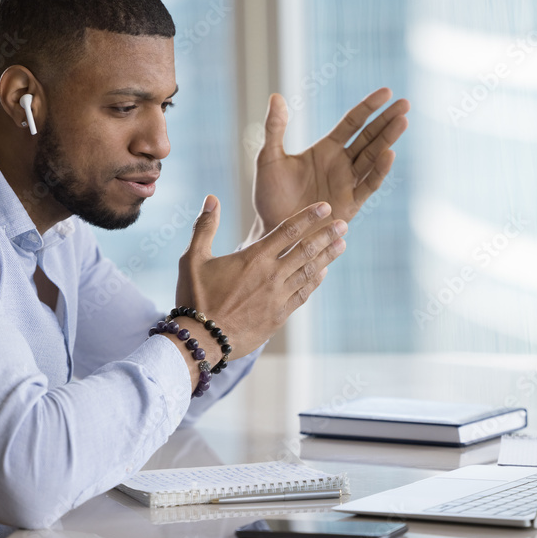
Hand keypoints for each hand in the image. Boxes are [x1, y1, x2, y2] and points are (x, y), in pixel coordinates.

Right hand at [176, 195, 346, 358]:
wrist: (202, 339)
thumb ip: (205, 226)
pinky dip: (315, 281)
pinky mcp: (279, 316)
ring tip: (341, 244)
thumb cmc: (194, 298)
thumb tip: (211, 198)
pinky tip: (323, 273)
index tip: (325, 206)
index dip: (309, 216)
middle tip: (344, 224)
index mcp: (253, 258)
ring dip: (327, 256)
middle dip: (327, 235)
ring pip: (309, 272)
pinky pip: (303, 294)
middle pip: (306, 249)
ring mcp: (277, 296)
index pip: (288, 230)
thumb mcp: (192, 258)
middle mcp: (271, 275)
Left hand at [248, 88, 409, 242]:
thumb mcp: (269, 158)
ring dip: (388, 140)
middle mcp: (341, 164)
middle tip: (405, 104)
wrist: (274, 231)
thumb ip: (274, 129)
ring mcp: (348, 184)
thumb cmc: (269, 196)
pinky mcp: (350, 204)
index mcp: (325, 150)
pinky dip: (379, 170)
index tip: (386, 92)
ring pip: (373, 157)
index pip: (352, 123)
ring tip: (403, 121)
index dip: (368, 107)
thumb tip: (276, 96)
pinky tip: (389, 154)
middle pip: (369, 137)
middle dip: (387, 120)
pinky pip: (368, 184)